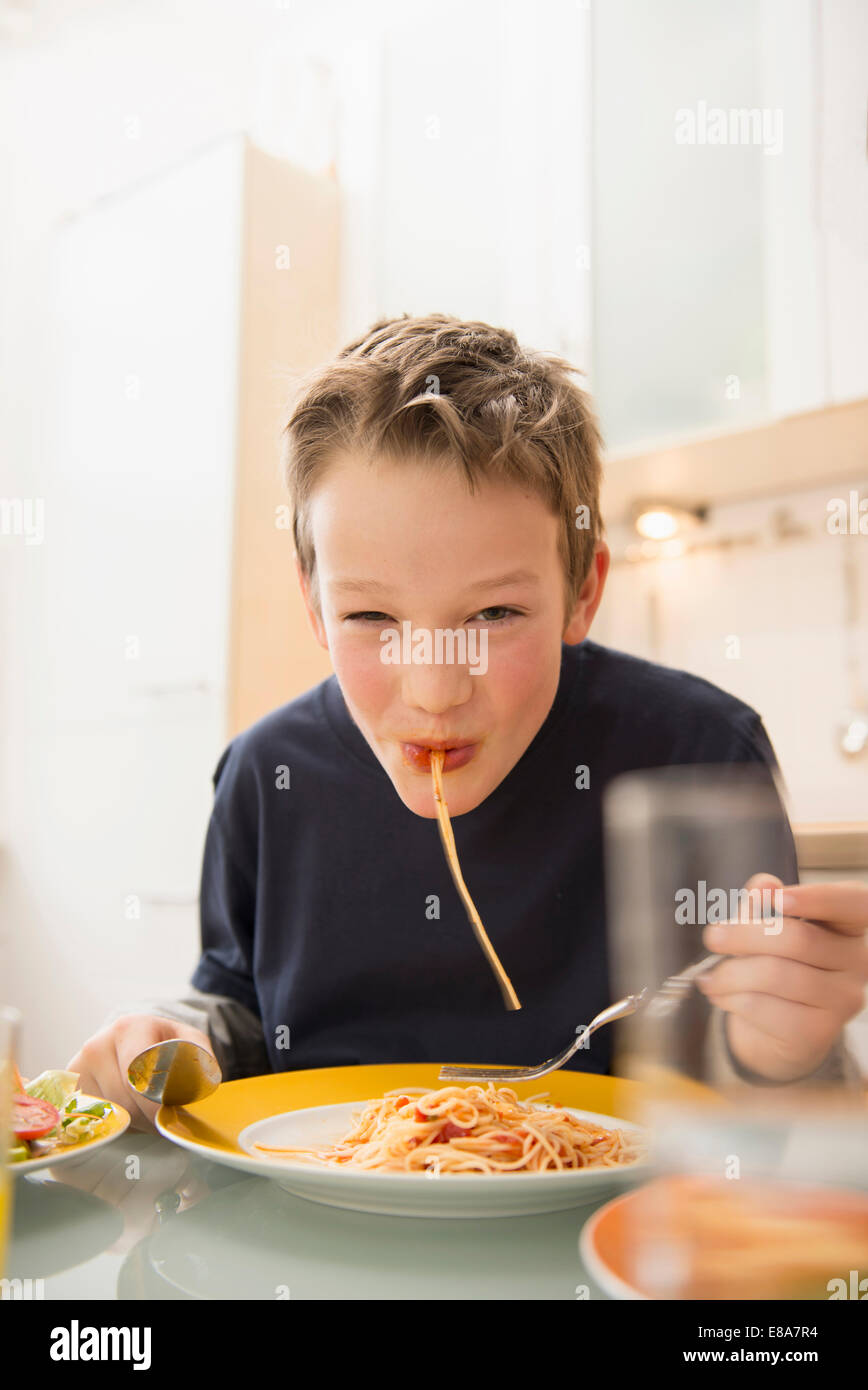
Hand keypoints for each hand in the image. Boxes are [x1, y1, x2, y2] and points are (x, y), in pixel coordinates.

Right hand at [65, 1014, 216, 1131]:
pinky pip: (95, 1117)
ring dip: (134, 1122)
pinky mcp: (72, 1089)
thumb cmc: (167, 1043)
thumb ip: (200, 1062)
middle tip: (167, 1121)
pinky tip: (130, 1114)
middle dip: (149, 1117)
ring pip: (109, 1112)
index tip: (168, 1117)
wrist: (137, 1037)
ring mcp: (78, 1068)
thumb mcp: (191, 1043)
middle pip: (124, 1099)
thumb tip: (200, 1086)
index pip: (137, 1074)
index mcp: (128, 1029)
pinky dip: (117, 1122)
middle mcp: (96, 1046)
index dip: (154, 1102)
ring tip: (151, 1114)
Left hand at [699, 874, 867, 1082]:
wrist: (774, 1028)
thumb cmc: (773, 963)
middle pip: (799, 939)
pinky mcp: (819, 1031)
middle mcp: (857, 961)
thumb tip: (764, 885)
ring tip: (710, 977)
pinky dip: (732, 999)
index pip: (853, 903)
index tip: (778, 897)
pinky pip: (765, 1007)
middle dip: (744, 935)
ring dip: (731, 973)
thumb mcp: (765, 927)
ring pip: (776, 975)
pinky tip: (721, 996)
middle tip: (713, 937)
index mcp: (849, 925)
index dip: (818, 898)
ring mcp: (842, 999)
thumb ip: (763, 903)